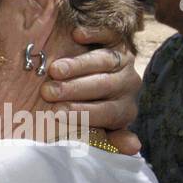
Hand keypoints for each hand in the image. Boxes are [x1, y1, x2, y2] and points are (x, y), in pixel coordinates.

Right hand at [40, 25, 139, 139]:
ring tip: (54, 70)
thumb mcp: (96, 130)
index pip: (106, 112)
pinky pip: (110, 35)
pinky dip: (95, 34)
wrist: (91, 82)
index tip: (57, 114)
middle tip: (49, 92)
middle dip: (75, 89)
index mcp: (123, 110)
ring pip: (105, 61)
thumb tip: (133, 148)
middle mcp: (128, 85)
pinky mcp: (117, 41)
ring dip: (78, 65)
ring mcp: (124, 62)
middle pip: (104, 85)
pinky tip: (77, 35)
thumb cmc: (84, 113)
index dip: (83, 113)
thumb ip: (108, 139)